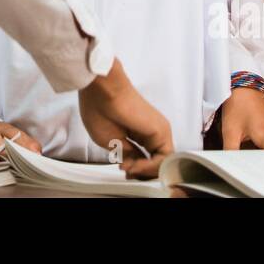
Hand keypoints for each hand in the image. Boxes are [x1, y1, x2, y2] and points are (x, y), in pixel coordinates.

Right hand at [78, 58, 173, 176]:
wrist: (102, 91)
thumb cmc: (99, 109)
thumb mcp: (111, 141)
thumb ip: (127, 155)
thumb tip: (135, 166)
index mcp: (136, 133)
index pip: (144, 159)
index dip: (135, 171)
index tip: (123, 170)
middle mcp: (149, 132)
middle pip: (155, 161)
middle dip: (142, 173)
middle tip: (128, 173)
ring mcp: (157, 131)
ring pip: (162, 161)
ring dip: (146, 171)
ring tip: (130, 168)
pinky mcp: (161, 130)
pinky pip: (164, 156)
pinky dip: (152, 166)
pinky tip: (137, 165)